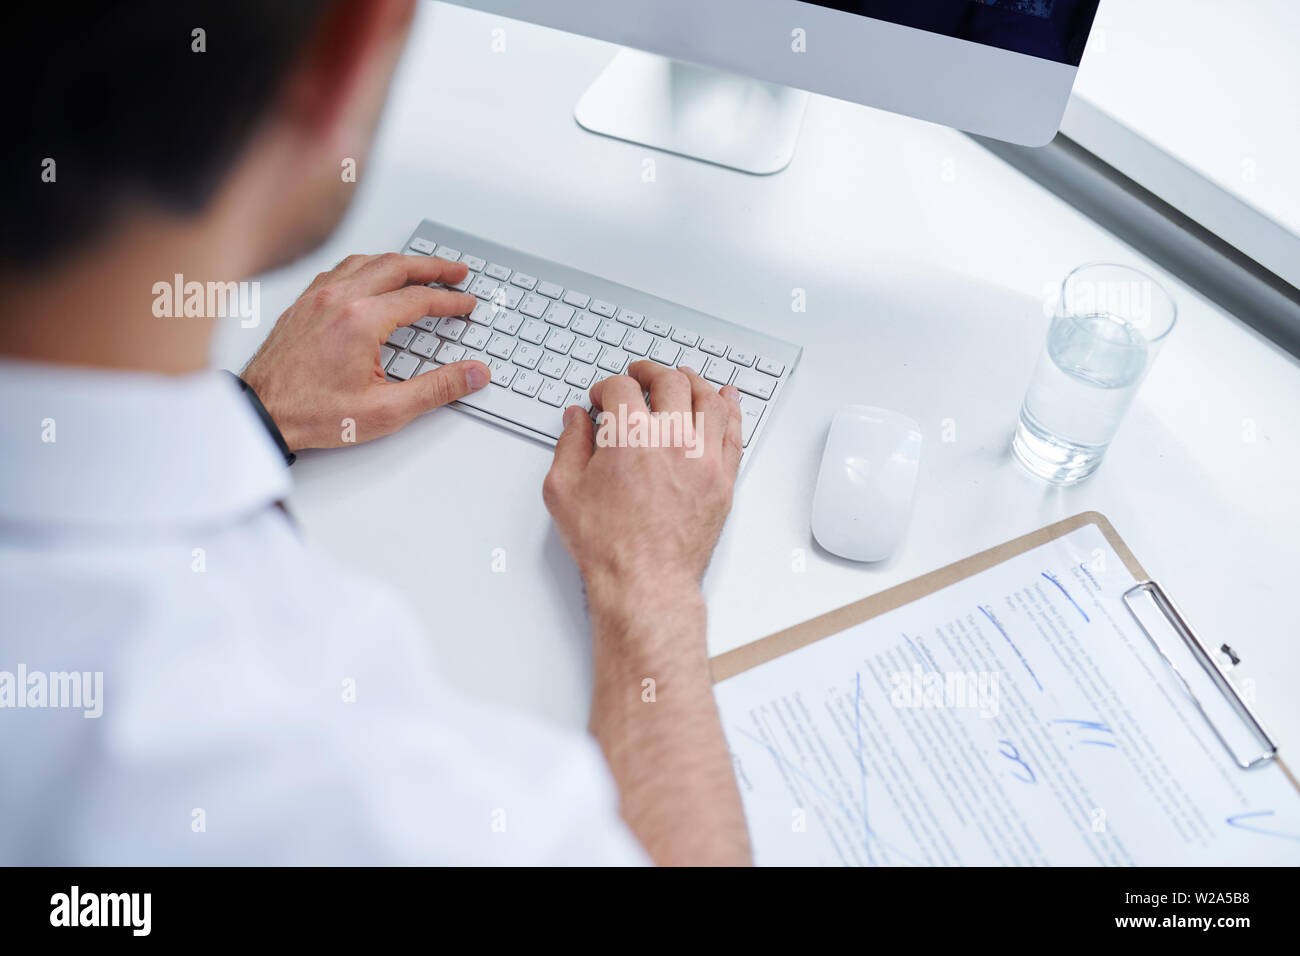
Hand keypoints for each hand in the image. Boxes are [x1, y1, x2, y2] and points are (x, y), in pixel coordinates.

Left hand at [241, 253, 487, 450]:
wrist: (261, 414)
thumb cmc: (312, 413)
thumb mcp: (387, 410)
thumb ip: (437, 389)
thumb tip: (473, 374)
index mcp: (361, 321)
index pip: (419, 299)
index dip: (449, 301)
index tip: (466, 305)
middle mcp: (338, 299)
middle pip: (396, 267)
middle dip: (432, 267)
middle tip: (456, 272)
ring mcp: (317, 298)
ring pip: (367, 261)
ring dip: (400, 262)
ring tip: (420, 269)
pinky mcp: (303, 304)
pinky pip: (341, 269)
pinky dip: (367, 266)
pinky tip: (372, 275)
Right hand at [543, 360, 743, 605]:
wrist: (645, 582)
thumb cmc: (607, 545)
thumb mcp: (564, 490)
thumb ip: (569, 445)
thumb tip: (577, 420)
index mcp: (631, 437)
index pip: (623, 388)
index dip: (609, 386)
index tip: (604, 397)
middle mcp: (672, 439)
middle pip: (671, 382)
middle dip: (651, 372)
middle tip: (641, 374)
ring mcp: (703, 458)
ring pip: (708, 400)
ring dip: (693, 381)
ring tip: (682, 377)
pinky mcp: (722, 479)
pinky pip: (734, 432)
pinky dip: (730, 409)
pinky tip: (725, 399)